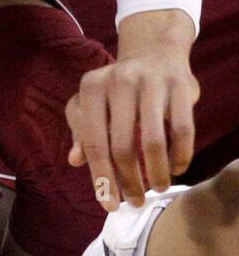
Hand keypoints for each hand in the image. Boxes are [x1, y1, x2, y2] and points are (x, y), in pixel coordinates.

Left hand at [65, 22, 197, 208]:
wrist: (154, 52)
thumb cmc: (117, 89)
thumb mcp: (92, 104)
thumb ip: (82, 132)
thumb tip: (74, 161)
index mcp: (91, 88)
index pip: (93, 143)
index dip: (101, 177)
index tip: (108, 204)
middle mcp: (119, 82)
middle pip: (122, 147)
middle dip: (129, 182)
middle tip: (135, 201)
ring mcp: (151, 82)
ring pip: (152, 142)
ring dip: (156, 173)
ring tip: (158, 187)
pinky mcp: (180, 86)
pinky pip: (181, 130)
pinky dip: (180, 155)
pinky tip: (177, 168)